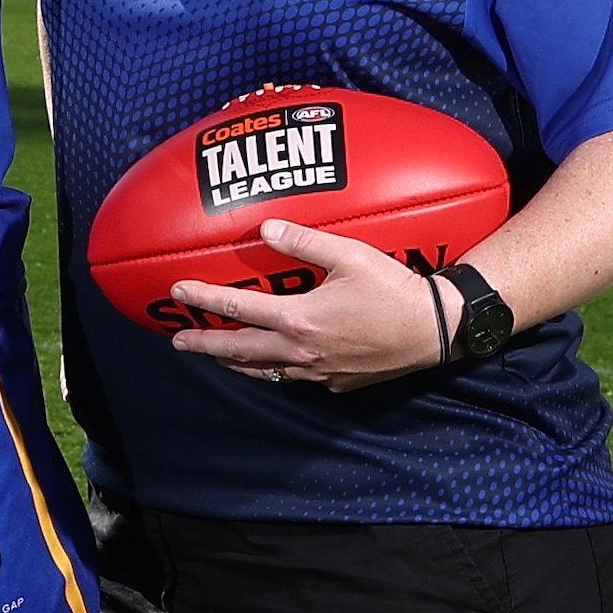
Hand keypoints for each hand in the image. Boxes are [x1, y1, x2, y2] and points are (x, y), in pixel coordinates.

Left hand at [163, 220, 447, 392]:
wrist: (434, 330)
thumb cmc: (394, 289)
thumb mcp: (349, 255)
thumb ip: (303, 241)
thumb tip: (265, 228)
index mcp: (299, 320)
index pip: (237, 309)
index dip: (203, 298)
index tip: (177, 291)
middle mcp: (301, 353)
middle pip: (239, 351)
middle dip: (205, 344)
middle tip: (179, 341)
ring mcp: (318, 373)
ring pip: (263, 372)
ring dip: (235, 363)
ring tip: (216, 357)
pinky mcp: (337, 383)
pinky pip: (295, 381)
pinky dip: (273, 373)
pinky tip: (271, 367)